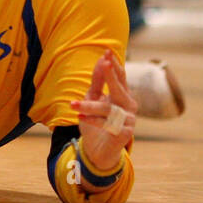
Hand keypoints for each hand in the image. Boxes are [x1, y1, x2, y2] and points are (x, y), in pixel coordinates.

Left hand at [71, 49, 136, 172]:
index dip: (114, 65)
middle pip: (119, 89)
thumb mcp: (93, 98)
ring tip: (73, 104)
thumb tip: (102, 60)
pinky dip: (93, 121)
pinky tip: (80, 117)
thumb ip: (98, 81)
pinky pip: (107, 125)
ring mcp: (129, 121)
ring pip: (108, 109)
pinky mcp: (125, 135)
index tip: (107, 52)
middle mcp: (129, 106)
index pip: (120, 77)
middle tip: (105, 63)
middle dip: (111, 76)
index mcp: (122, 94)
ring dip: (90, 106)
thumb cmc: (96, 120)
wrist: (99, 150)